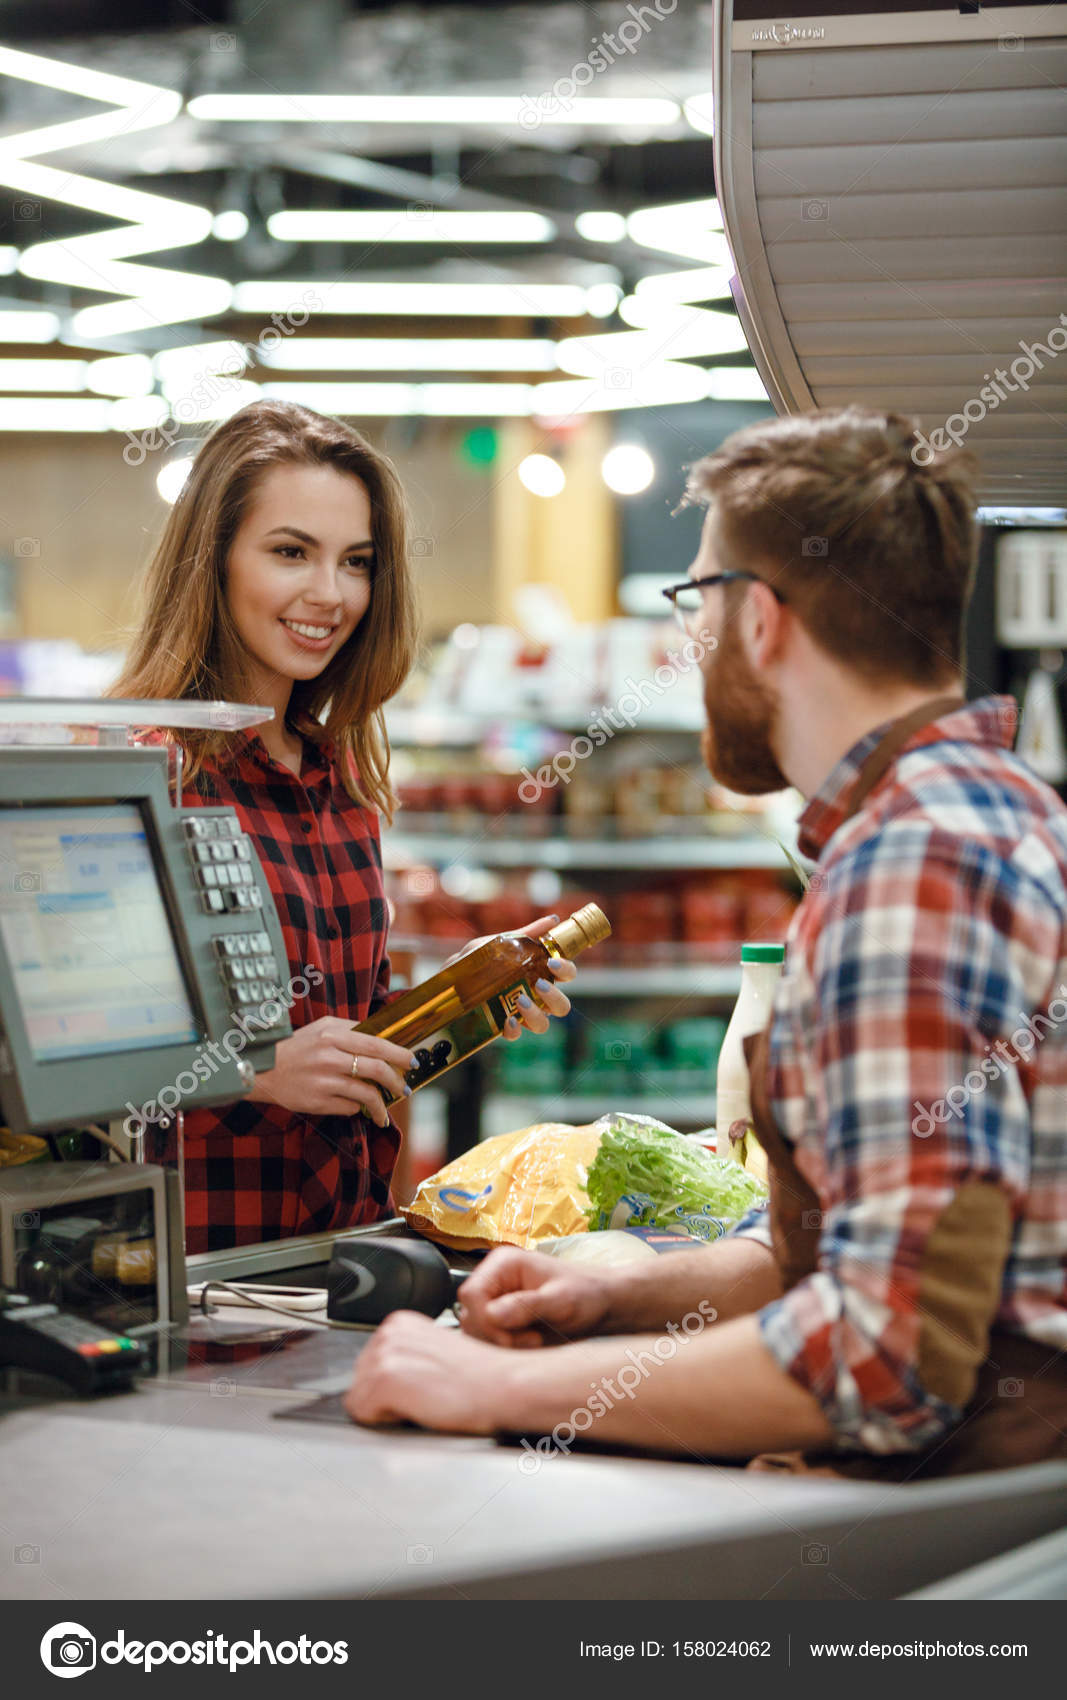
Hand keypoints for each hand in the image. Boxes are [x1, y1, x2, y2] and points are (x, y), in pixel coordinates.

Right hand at [249, 1017, 414, 1126]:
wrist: (261, 1069)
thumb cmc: (295, 1047)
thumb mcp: (321, 1028)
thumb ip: (350, 1029)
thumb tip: (381, 1039)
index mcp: (332, 1035)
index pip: (375, 1044)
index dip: (398, 1053)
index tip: (411, 1061)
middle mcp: (329, 1057)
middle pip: (376, 1069)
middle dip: (396, 1081)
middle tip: (405, 1088)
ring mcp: (323, 1081)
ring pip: (366, 1094)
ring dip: (381, 1105)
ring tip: (384, 1111)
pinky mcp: (317, 1102)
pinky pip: (348, 1108)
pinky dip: (356, 1109)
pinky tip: (357, 1109)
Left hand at [345, 1311, 509, 1432]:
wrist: (499, 1384)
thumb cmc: (477, 1375)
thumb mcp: (434, 1350)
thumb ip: (404, 1354)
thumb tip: (380, 1377)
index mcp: (399, 1323)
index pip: (367, 1364)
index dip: (390, 1384)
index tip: (418, 1384)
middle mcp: (388, 1333)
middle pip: (359, 1380)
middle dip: (383, 1396)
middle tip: (422, 1395)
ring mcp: (385, 1355)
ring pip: (358, 1398)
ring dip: (386, 1408)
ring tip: (421, 1401)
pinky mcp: (386, 1380)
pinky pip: (363, 1412)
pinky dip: (386, 1419)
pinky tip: (417, 1408)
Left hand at [444, 914, 575, 1040]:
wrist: (446, 981)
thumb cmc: (478, 960)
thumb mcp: (499, 943)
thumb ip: (525, 934)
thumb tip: (553, 919)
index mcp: (538, 974)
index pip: (565, 975)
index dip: (567, 969)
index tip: (552, 962)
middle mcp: (534, 997)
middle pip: (562, 1006)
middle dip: (555, 997)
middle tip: (540, 984)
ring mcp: (519, 1014)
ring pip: (543, 1024)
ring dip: (537, 1015)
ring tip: (520, 1001)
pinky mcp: (501, 1028)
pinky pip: (516, 1036)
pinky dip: (515, 1030)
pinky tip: (507, 1021)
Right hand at [456, 1245, 614, 1347]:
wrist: (602, 1305)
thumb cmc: (587, 1294)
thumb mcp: (562, 1300)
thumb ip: (527, 1306)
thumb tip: (492, 1313)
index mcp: (504, 1264)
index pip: (471, 1294)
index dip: (486, 1319)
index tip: (513, 1335)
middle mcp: (495, 1280)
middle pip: (469, 1314)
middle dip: (495, 1334)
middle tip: (530, 1339)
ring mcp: (497, 1300)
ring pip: (476, 1331)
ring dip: (501, 1344)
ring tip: (533, 1340)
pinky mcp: (502, 1320)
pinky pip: (488, 1340)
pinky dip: (505, 1349)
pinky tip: (530, 1344)